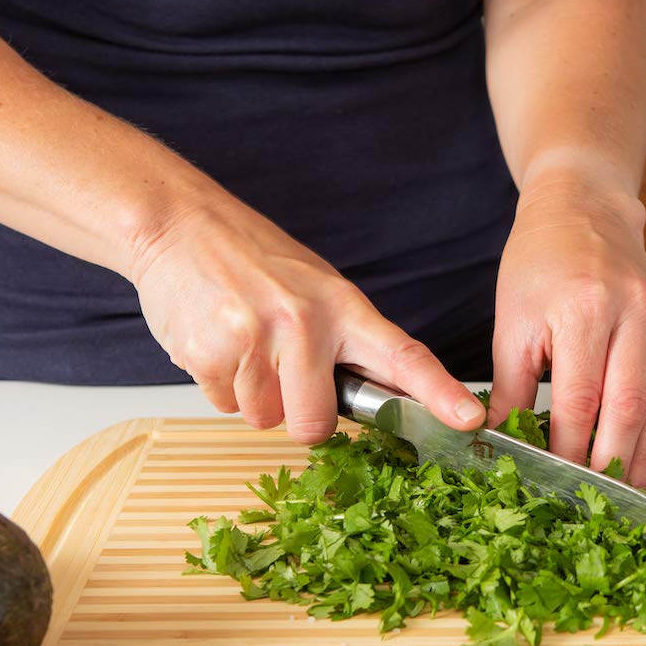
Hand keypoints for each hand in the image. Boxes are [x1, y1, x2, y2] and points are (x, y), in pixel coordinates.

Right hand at [128, 193, 485, 442]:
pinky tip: (215, 340)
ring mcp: (257, 340)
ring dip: (251, 395)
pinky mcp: (211, 354)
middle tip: (282, 373)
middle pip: (315, 423)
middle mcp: (305, 324)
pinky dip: (218, 384)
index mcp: (342, 307)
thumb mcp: (315, 287)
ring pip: (264, 419)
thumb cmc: (250, 259)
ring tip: (241, 340)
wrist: (176, 222)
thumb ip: (344, 341)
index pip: (403, 356)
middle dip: (298, 415)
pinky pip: (223, 405)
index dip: (439, 393)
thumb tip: (374, 401)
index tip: (470, 419)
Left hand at [490, 176, 645, 488]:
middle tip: (601, 503)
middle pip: (628, 404)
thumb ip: (511, 387)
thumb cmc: (538, 264)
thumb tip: (497, 443)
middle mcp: (630, 310)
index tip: (558, 481)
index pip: (579, 396)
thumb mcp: (512, 321)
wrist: (584, 210)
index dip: (570, 447)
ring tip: (636, 497)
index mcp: (581, 307)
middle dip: (614, 460)